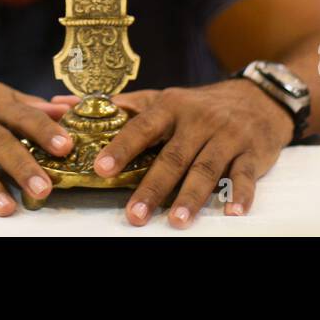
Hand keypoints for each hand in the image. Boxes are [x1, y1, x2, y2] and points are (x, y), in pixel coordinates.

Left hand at [53, 80, 293, 227]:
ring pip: (207, 168)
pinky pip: (246, 175)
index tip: (101, 168)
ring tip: (177, 221)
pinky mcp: (252, 152)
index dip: (122, 147)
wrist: (256, 99)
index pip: (142, 127)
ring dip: (192, 196)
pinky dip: (241, 195)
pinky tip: (232, 212)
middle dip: (153, 187)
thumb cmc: (198, 105)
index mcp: (171, 106)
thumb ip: (120, 106)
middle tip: (134, 215)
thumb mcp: (163, 98)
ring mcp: (227, 136)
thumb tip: (62, 105)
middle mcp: (198, 120)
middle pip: (173, 156)